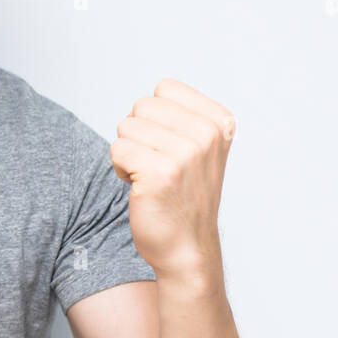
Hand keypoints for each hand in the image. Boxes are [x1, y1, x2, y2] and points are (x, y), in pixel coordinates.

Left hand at [110, 79, 234, 278]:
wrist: (187, 248)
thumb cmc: (185, 196)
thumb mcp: (202, 148)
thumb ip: (185, 117)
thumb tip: (156, 93)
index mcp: (220, 122)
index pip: (164, 88)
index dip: (156, 116)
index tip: (171, 145)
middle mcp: (207, 135)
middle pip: (141, 106)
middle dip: (138, 134)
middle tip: (157, 165)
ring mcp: (185, 153)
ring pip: (125, 127)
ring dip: (128, 152)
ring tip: (150, 177)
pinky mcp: (159, 173)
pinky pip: (117, 149)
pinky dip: (120, 169)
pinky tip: (140, 188)